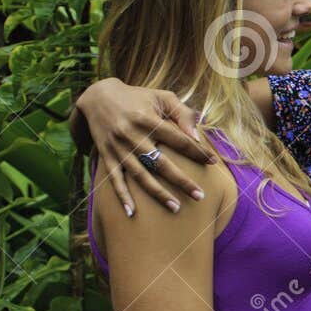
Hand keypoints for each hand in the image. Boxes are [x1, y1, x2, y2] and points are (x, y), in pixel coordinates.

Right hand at [76, 78, 213, 214]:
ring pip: (140, 176)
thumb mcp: (161, 97)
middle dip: (181, 181)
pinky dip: (122, 196)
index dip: (197, 151)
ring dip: (158, 194)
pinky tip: (132, 213)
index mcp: (148, 119)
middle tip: (200, 196)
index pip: (178, 139)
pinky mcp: (106, 156)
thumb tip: (196, 136)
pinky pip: (114, 180)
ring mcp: (118, 148)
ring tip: (176, 208)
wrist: (97, 97)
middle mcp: (132, 135)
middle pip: (161, 163)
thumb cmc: (138, 98)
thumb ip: (182, 113)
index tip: (212, 162)